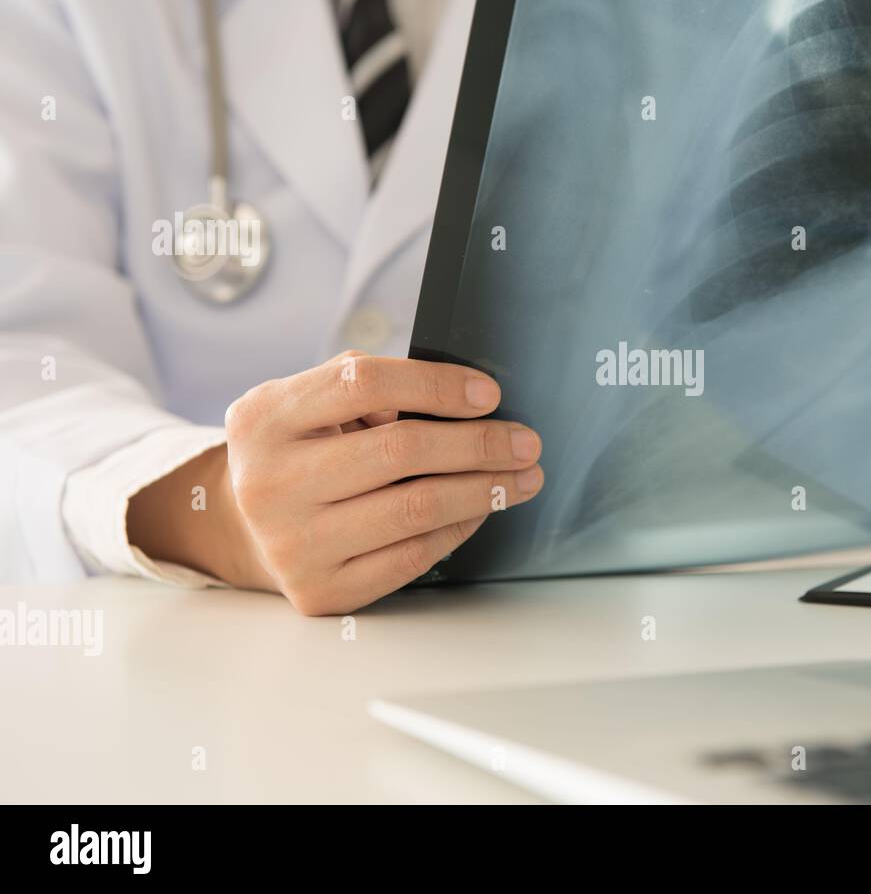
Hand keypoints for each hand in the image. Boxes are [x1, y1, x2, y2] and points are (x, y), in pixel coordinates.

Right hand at [126, 352, 542, 613]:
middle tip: (526, 441)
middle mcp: (270, 482)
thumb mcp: (304, 401)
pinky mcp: (321, 590)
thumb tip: (462, 401)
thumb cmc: (297, 451)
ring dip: (484, 490)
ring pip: (415, 509)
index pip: (364, 385)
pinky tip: (481, 508)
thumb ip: (364, 386)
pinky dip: (459, 528)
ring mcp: (293, 543)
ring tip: (522, 477)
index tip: (489, 394)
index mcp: (266, 419)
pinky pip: (411, 556)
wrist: (240, 526)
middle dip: (478, 444)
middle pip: (399, 452)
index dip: (437, 385)